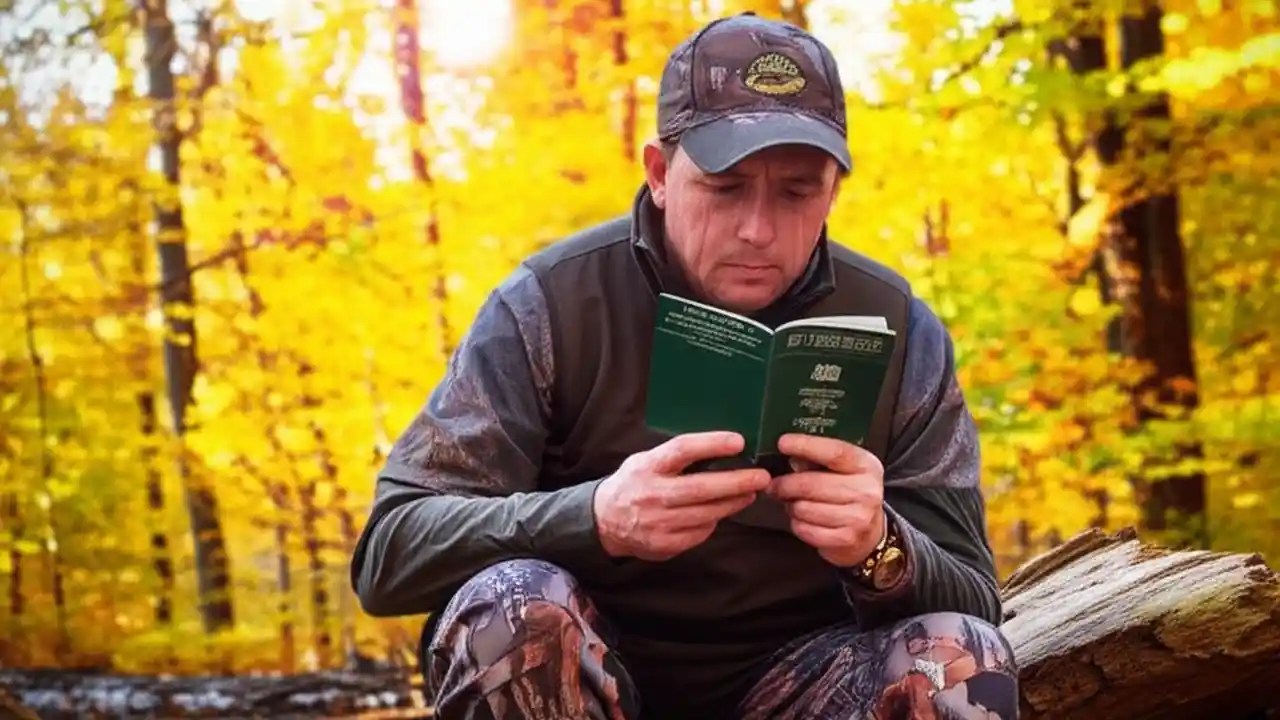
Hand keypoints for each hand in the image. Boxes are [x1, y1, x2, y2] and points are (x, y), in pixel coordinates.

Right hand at [593, 431, 770, 560]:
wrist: (605, 520)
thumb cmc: (634, 483)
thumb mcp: (646, 461)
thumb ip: (675, 457)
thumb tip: (721, 448)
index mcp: (648, 467)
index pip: (682, 450)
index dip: (711, 444)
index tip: (739, 441)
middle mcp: (652, 494)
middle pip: (700, 488)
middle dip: (735, 482)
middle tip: (762, 477)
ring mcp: (658, 522)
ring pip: (706, 513)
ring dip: (733, 503)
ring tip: (751, 492)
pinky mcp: (664, 544)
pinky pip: (700, 532)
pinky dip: (714, 521)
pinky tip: (723, 512)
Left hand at [767, 433, 885, 567]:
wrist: (871, 534)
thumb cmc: (850, 495)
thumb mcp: (843, 470)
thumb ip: (818, 460)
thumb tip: (792, 456)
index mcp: (866, 466)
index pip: (835, 452)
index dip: (806, 446)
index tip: (783, 443)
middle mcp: (866, 491)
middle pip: (811, 484)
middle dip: (785, 485)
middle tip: (774, 485)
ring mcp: (858, 518)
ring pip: (804, 508)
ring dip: (791, 506)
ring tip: (794, 503)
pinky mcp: (846, 539)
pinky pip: (805, 529)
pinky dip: (797, 524)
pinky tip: (803, 520)